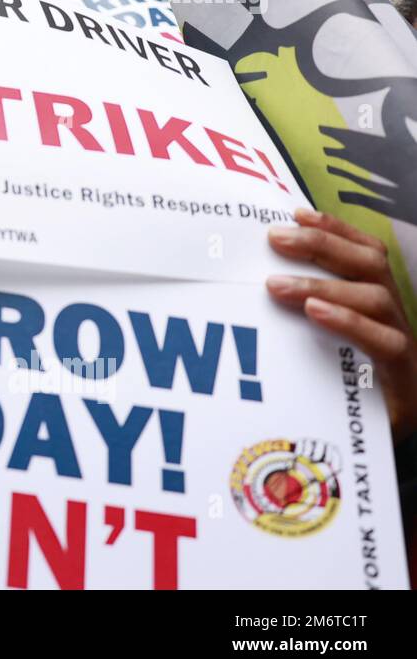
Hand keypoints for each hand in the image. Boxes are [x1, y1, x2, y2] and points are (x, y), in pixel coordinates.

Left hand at [267, 207, 416, 441]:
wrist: (381, 444)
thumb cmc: (344, 391)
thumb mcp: (319, 343)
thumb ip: (301, 312)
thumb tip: (256, 284)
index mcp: (377, 305)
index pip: (366, 253)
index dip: (337, 230)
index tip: (296, 214)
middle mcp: (394, 318)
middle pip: (371, 265)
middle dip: (324, 244)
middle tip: (275, 237)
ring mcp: (403, 344)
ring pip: (375, 298)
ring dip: (322, 285)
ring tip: (276, 285)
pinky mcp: (403, 376)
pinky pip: (384, 341)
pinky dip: (348, 322)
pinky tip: (315, 312)